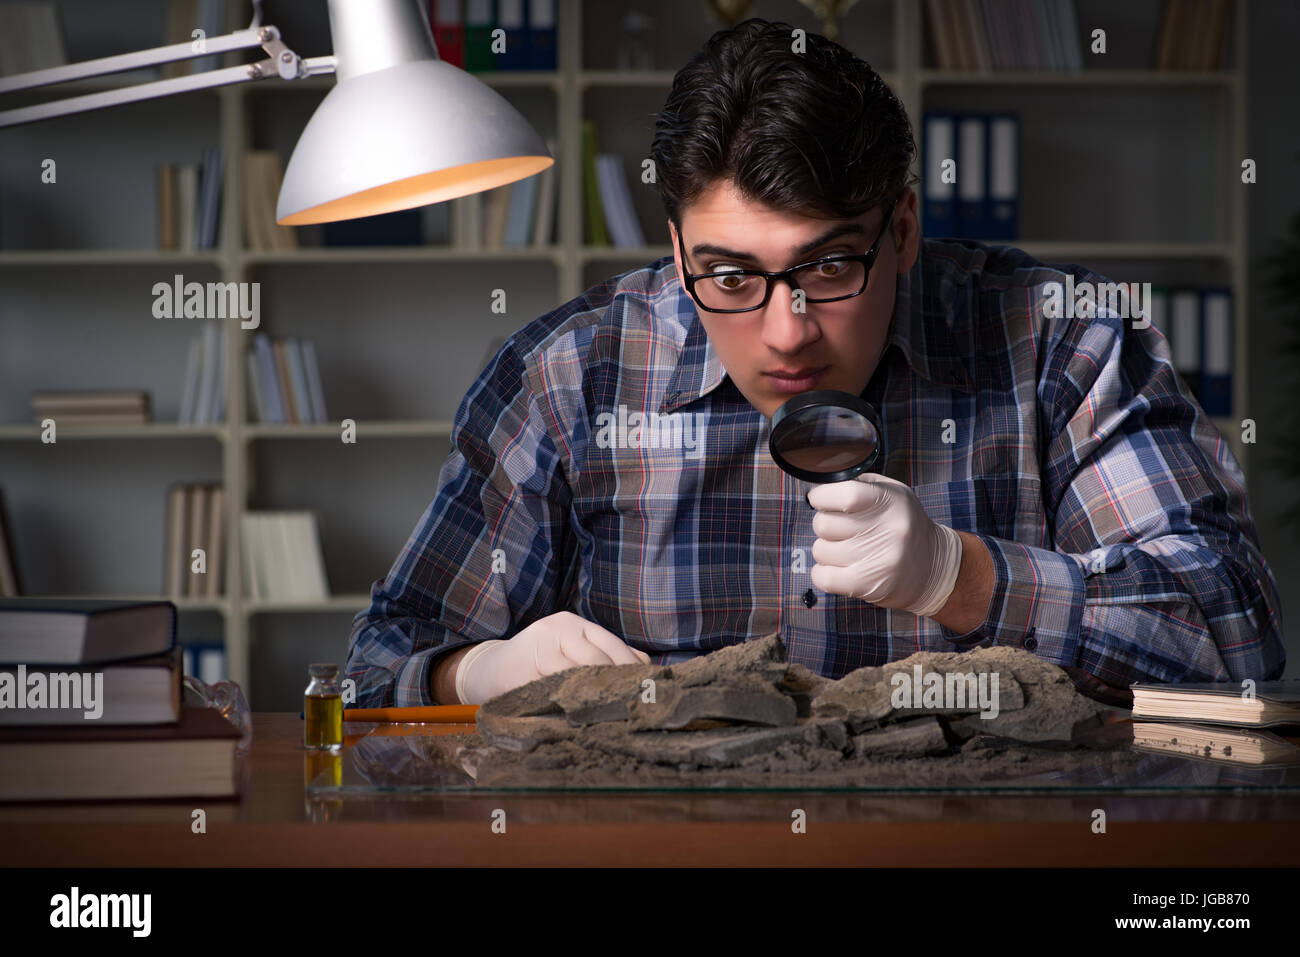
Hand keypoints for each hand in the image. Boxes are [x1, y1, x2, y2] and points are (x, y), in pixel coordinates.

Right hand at [455, 611, 651, 704]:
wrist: (487, 669)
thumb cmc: (536, 666)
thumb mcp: (570, 654)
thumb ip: (603, 658)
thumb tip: (645, 670)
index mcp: (576, 625)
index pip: (613, 645)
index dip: (631, 669)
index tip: (647, 692)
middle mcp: (560, 627)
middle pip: (599, 657)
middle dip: (618, 684)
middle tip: (635, 707)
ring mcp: (542, 643)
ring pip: (579, 670)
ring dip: (598, 694)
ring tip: (616, 714)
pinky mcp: (526, 664)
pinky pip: (555, 684)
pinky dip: (572, 700)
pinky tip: (584, 715)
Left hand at [807, 473, 962, 618]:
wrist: (935, 567)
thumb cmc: (904, 526)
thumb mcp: (894, 494)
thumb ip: (861, 485)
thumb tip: (822, 489)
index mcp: (891, 501)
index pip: (846, 494)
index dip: (823, 496)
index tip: (819, 499)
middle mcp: (888, 530)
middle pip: (825, 524)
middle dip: (824, 525)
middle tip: (839, 529)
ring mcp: (879, 560)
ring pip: (821, 551)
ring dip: (826, 550)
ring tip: (845, 550)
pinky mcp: (869, 585)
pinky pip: (823, 578)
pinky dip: (822, 573)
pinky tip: (836, 568)